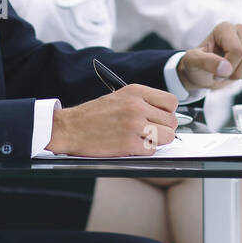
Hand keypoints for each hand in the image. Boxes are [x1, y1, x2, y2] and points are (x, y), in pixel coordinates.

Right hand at [46, 84, 178, 156]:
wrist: (70, 128)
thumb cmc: (93, 114)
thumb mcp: (120, 97)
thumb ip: (143, 102)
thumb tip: (167, 114)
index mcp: (136, 91)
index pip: (171, 102)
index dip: (169, 113)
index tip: (161, 118)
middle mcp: (137, 106)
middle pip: (172, 121)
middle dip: (164, 129)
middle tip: (150, 132)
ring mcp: (133, 125)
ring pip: (166, 137)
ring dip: (157, 141)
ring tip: (141, 139)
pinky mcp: (128, 144)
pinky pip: (151, 150)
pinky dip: (144, 151)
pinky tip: (131, 146)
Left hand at [176, 21, 241, 89]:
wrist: (203, 74)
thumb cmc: (196, 65)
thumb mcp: (193, 62)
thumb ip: (206, 62)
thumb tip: (226, 67)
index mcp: (224, 28)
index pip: (237, 50)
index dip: (228, 67)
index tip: (215, 73)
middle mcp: (240, 30)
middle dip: (238, 72)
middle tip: (224, 75)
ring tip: (233, 73)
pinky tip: (240, 73)